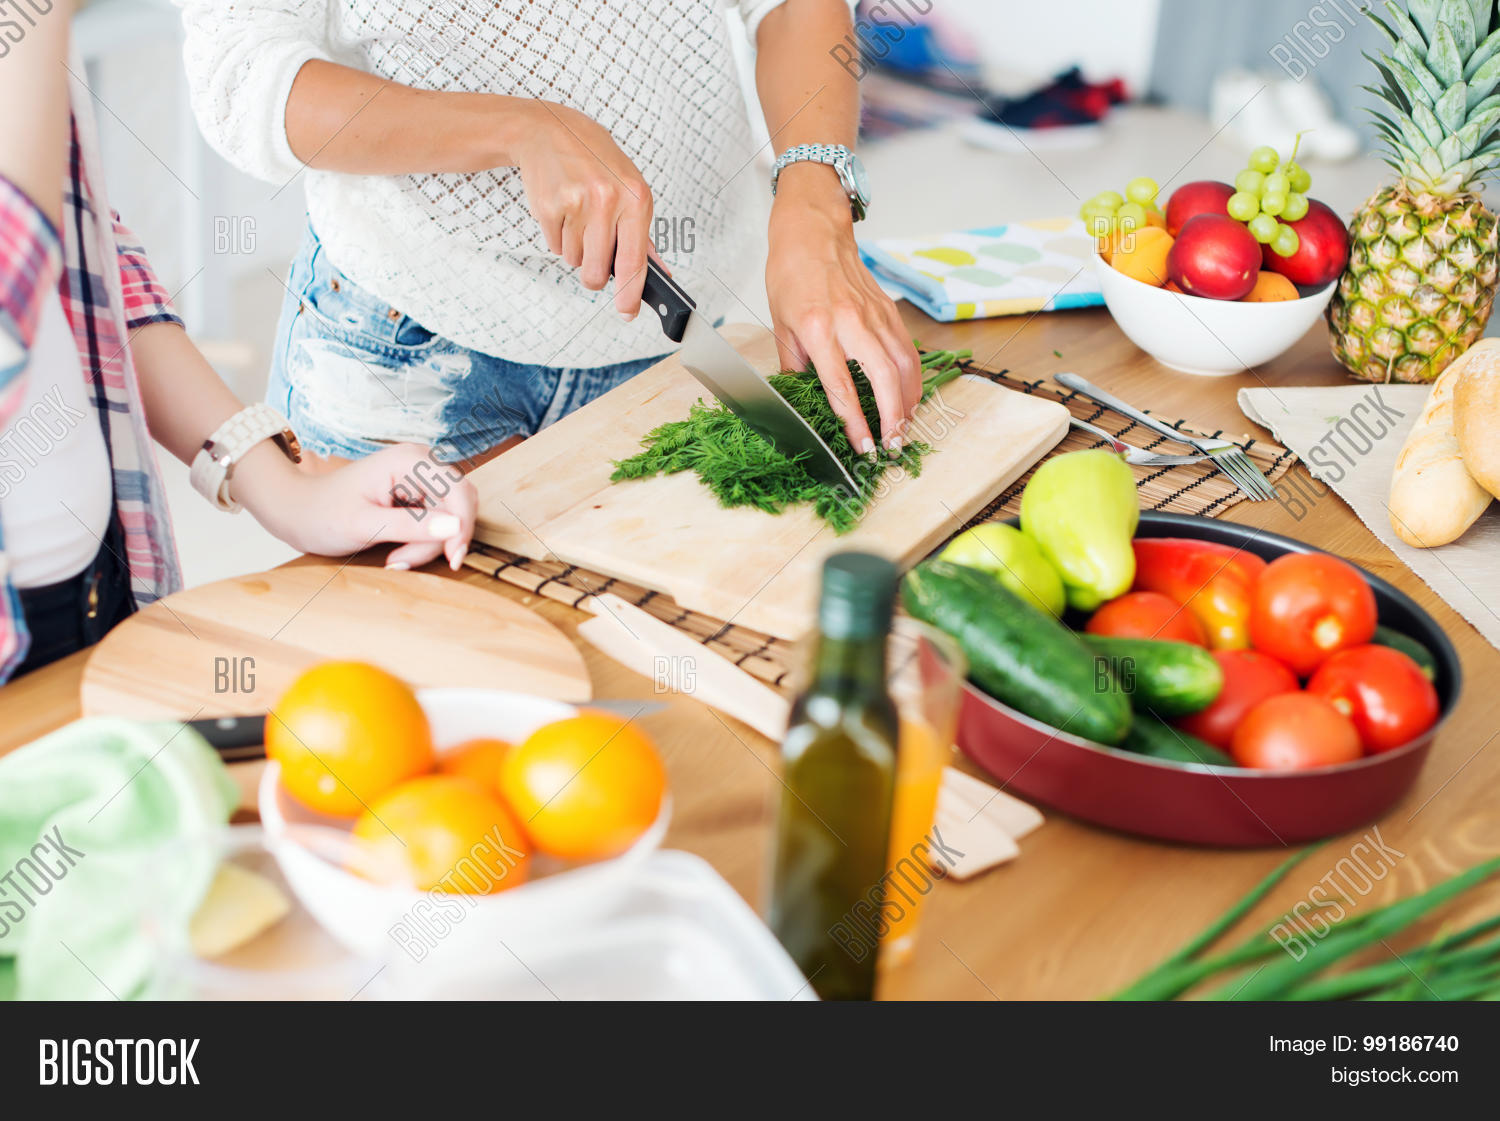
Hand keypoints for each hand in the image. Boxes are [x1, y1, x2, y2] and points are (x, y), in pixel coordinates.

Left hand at [235, 443, 477, 570]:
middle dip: (438, 540)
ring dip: (428, 545)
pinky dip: (423, 542)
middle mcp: (420, 463)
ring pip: (450, 518)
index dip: (462, 526)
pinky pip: (438, 522)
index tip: (453, 559)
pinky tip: (397, 551)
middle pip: (458, 506)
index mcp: (408, 461)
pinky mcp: (418, 495)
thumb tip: (455, 527)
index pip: (459, 491)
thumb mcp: (363, 525)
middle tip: (402, 561)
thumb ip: (410, 526)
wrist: (297, 511)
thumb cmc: (321, 514)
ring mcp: (420, 479)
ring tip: (394, 558)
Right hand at [514, 100, 655, 319]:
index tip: (628, 312)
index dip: (630, 294)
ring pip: (575, 261)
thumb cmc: (595, 161)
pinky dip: (558, 237)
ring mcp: (577, 204)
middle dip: (594, 274)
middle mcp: (608, 201)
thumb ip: (642, 235)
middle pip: (598, 273)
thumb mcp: (630, 189)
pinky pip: (554, 247)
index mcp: (636, 199)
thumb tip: (658, 273)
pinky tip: (563, 210)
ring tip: (578, 216)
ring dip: (576, 249)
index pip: (635, 261)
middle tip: (594, 253)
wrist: (550, 130)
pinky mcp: (549, 207)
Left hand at [765, 167, 920, 453]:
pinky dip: (913, 377)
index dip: (855, 422)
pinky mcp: (888, 310)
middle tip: (893, 445)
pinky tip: (910, 396)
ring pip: (903, 365)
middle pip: (883, 378)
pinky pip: (907, 349)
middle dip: (892, 417)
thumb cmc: (791, 274)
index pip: (841, 386)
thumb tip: (801, 400)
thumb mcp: (781, 325)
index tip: (863, 447)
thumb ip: (794, 366)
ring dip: (908, 401)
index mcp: (818, 329)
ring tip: (904, 428)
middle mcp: (851, 322)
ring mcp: (874, 315)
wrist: (813, 231)